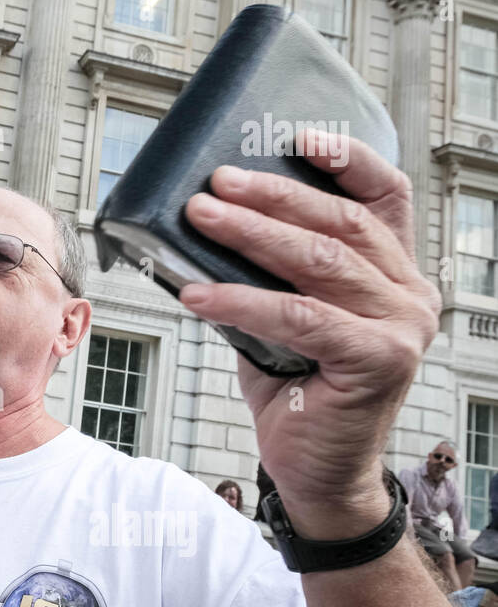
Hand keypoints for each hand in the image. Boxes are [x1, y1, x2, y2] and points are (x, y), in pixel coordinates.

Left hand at [178, 130, 439, 538]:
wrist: (317, 471)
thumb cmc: (296, 390)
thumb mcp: (282, 318)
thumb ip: (267, 274)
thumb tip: (205, 225)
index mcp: (394, 272)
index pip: (385, 198)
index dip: (346, 160)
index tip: (296, 135)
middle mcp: (410, 293)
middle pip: (340, 223)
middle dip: (271, 196)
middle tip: (213, 184)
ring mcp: (402, 326)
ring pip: (320, 262)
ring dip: (250, 235)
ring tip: (199, 217)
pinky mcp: (379, 360)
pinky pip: (300, 317)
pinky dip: (241, 300)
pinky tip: (197, 293)